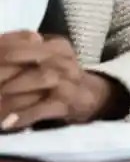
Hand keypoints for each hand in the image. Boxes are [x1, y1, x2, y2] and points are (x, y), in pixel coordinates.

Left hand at [0, 32, 122, 131]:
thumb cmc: (59, 78)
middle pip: (33, 57)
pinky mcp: (67, 105)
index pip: (28, 39)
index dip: (5, 48)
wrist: (89, 97)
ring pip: (42, 78)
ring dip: (14, 87)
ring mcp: (68, 82)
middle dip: (5, 67)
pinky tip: (7, 122)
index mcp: (57, 46)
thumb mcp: (47, 58)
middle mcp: (64, 61)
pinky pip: (43, 108)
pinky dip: (24, 115)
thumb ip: (23, 51)